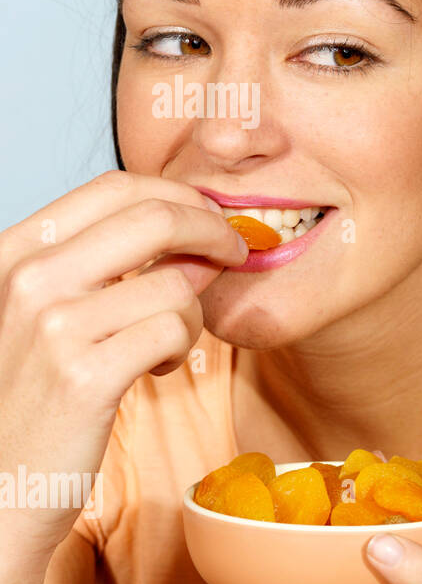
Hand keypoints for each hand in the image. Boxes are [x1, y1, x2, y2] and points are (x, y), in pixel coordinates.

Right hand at [0, 171, 246, 558]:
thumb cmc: (30, 397)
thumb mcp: (48, 314)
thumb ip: (106, 268)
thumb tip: (194, 234)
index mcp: (13, 251)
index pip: (115, 186)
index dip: (181, 195)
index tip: (213, 218)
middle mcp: (27, 277)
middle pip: (155, 216)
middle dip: (214, 230)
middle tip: (237, 254)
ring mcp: (53, 324)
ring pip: (177, 282)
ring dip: (193, 313)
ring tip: (167, 345)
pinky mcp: (85, 375)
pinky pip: (175, 330)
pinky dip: (182, 349)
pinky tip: (157, 371)